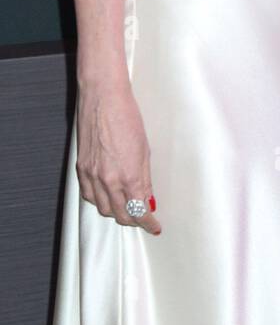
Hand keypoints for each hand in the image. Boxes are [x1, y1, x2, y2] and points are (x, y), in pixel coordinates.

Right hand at [75, 78, 160, 234]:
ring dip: (116, 212)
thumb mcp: (144, 150)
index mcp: (129, 176)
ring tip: (127, 208)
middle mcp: (108, 180)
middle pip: (120, 215)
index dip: (148, 223)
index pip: (139, 211)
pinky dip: (99, 201)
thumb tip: (149, 200)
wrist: (103, 98)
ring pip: (103, 208)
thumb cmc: (127, 117)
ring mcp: (92, 175)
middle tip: (143, 217)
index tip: (155, 226)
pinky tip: (107, 197)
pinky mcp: (81, 168)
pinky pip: (88, 195)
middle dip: (133, 220)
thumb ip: (145, 179)